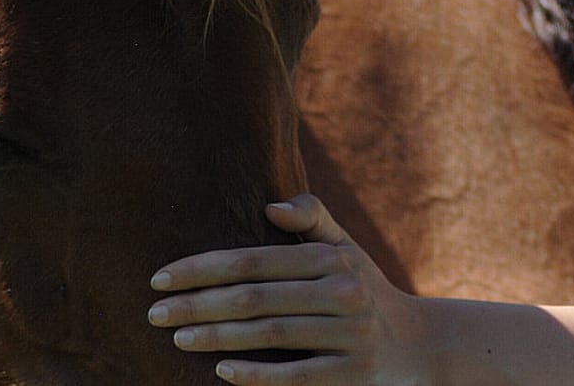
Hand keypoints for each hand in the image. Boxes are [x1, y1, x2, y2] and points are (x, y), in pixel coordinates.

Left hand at [148, 194, 429, 384]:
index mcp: (333, 257)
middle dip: (199, 303)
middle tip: (155, 311)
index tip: (161, 276)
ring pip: (271, 335)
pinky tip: (221, 371)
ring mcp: (349, 335)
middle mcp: (343, 292)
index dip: (205, 267)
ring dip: (218, 337)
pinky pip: (296, 376)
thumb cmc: (364, 287)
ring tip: (178, 337)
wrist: (419, 344)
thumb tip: (268, 205)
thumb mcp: (346, 246)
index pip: (255, 259)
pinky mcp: (352, 374)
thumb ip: (311, 217)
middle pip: (256, 297)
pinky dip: (257, 375)